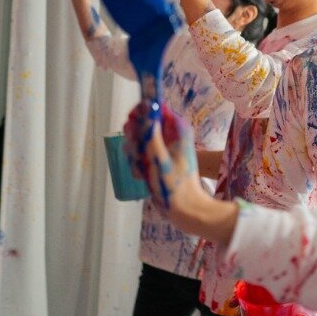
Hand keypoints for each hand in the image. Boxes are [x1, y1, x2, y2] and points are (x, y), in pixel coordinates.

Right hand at [122, 101, 199, 215]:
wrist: (184, 208)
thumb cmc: (174, 185)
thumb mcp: (158, 158)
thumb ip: (150, 133)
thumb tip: (146, 107)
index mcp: (177, 128)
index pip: (154, 106)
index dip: (140, 114)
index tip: (132, 129)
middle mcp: (171, 133)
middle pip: (143, 122)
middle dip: (135, 138)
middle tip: (136, 154)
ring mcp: (164, 145)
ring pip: (139, 139)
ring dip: (135, 154)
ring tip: (142, 169)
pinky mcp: (158, 156)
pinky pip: (141, 152)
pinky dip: (138, 163)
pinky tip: (142, 175)